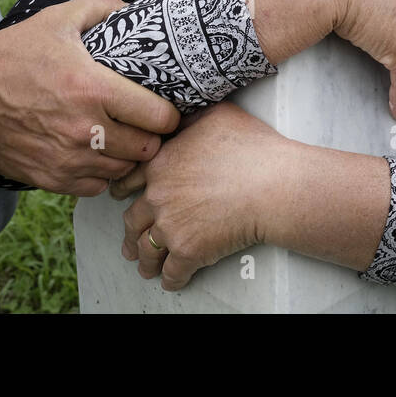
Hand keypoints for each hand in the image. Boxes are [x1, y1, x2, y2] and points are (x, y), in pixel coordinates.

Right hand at [0, 0, 180, 195]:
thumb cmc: (13, 55)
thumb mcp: (57, 19)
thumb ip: (102, 7)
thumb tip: (134, 10)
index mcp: (92, 88)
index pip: (159, 117)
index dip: (169, 114)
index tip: (164, 108)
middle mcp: (85, 129)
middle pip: (147, 148)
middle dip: (151, 136)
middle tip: (145, 124)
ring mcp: (67, 158)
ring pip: (123, 170)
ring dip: (127, 156)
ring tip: (122, 138)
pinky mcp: (50, 178)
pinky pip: (95, 187)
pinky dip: (101, 174)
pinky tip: (96, 155)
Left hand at [118, 102, 284, 289]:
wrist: (274, 184)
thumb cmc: (253, 148)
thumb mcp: (216, 114)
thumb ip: (188, 118)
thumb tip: (176, 117)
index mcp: (160, 164)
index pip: (128, 181)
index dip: (123, 191)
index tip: (121, 198)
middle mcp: (158, 197)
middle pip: (132, 220)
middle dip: (130, 233)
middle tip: (130, 240)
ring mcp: (171, 226)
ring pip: (146, 250)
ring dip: (144, 260)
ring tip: (146, 267)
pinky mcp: (188, 252)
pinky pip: (172, 272)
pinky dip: (170, 279)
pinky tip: (172, 281)